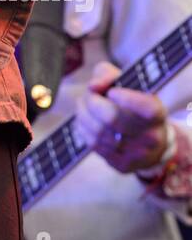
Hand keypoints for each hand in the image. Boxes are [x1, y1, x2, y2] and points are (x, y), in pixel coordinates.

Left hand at [74, 60, 170, 174]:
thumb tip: (93, 86)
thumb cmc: (133, 106)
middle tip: (89, 94)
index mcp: (157, 114)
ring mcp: (137, 155)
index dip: (127, 98)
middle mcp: (151, 137)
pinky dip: (83, 129)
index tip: (112, 92)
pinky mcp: (122, 165)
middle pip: (111, 118)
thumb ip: (108, 74)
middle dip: (92, 101)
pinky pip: (93, 145)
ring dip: (83, 114)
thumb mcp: (128, 84)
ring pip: (98, 132)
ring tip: (83, 104)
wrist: (150, 144)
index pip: (146, 108)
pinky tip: (85, 121)